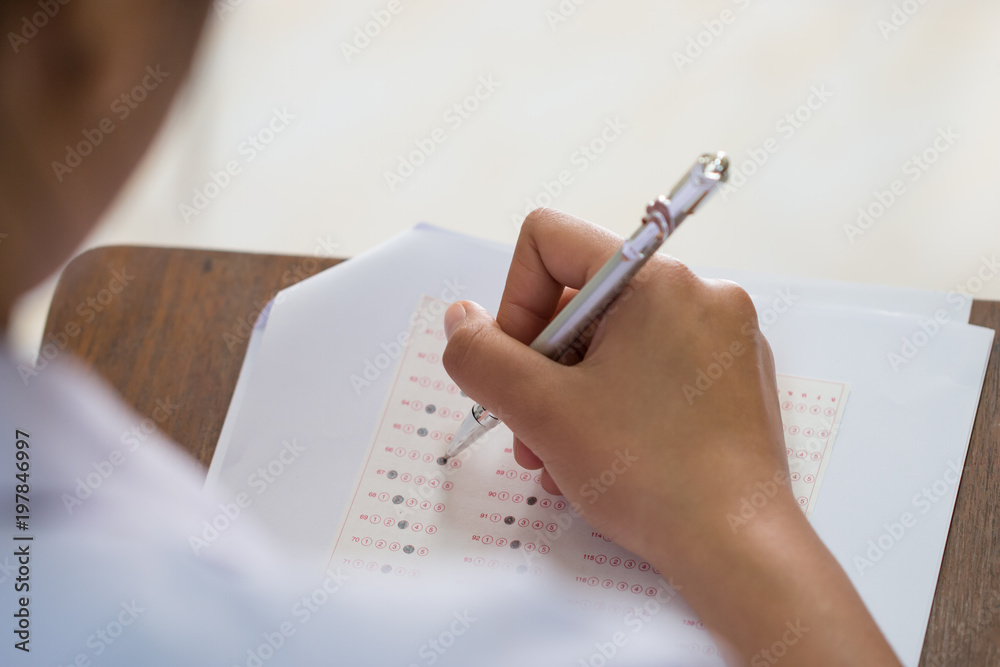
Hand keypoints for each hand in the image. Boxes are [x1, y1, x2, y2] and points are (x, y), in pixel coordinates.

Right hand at [442, 208, 899, 665]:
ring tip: (560, 454)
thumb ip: (482, 356)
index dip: (514, 301)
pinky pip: (654, 366)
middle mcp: (699, 294)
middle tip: (530, 427)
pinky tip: (603, 456)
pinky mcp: (734, 377)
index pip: (550, 242)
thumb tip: (462, 321)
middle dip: (542, 365)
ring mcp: (724, 336)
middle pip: (581, 298)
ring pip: (615, 340)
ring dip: (572, 393)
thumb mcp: (541, 412)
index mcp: (656, 280)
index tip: (519, 367)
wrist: (738, 548)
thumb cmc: (650, 474)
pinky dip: (617, 402)